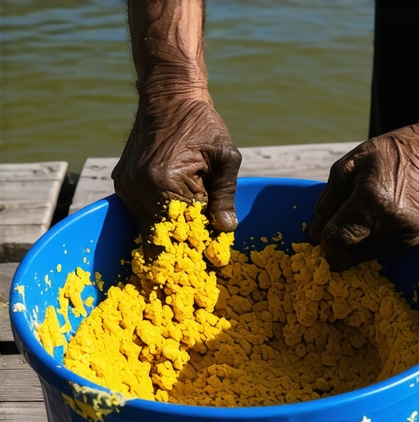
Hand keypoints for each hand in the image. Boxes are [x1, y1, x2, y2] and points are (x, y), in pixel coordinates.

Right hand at [112, 94, 240, 250]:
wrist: (168, 93)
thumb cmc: (201, 122)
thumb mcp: (225, 156)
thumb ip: (225, 195)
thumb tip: (226, 229)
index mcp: (165, 182)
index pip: (183, 231)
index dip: (199, 247)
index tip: (213, 259)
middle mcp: (139, 188)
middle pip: (160, 237)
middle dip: (180, 249)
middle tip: (198, 261)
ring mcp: (126, 187)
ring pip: (146, 229)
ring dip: (168, 237)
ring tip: (188, 242)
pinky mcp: (122, 183)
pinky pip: (140, 214)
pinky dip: (157, 222)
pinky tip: (174, 223)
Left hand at [309, 119, 418, 269]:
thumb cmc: (389, 154)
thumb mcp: (349, 165)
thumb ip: (328, 200)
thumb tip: (315, 234)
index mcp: (371, 201)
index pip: (337, 240)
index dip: (324, 242)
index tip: (321, 234)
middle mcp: (391, 223)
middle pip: (349, 253)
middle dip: (337, 243)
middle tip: (339, 222)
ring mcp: (405, 235)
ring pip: (363, 255)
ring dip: (355, 242)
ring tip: (365, 213)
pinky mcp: (414, 241)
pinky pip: (380, 252)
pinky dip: (371, 241)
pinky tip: (378, 218)